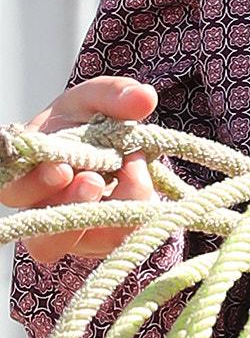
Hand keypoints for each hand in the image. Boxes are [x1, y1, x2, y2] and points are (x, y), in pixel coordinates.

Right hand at [0, 76, 159, 262]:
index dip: (33, 186)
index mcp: (26, 176)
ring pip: (87, 243)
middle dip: (70, 208)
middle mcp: (45, 212)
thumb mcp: (96, 98)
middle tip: (94, 180)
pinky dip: (138, 209)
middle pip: (42, 236)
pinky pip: (122, 237)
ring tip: (131, 174)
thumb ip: (114, 95)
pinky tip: (146, 176)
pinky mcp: (111, 238)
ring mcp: (78, 232)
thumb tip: (145, 98)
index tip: (61, 168)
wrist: (118, 140)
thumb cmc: (89, 120)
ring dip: (108, 215)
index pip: (14, 191)